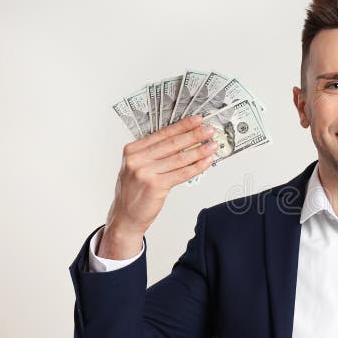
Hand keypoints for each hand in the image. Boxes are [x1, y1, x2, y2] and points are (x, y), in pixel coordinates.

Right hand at [98, 115, 217, 259]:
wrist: (125, 216)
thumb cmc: (133, 192)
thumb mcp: (137, 167)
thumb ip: (154, 154)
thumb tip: (183, 141)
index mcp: (132, 150)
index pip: (162, 134)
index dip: (182, 126)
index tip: (196, 121)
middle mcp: (137, 159)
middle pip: (172, 144)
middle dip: (194, 135)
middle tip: (208, 130)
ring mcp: (145, 172)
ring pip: (179, 158)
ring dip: (199, 151)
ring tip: (212, 146)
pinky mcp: (155, 186)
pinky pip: (181, 174)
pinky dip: (196, 167)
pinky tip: (206, 162)